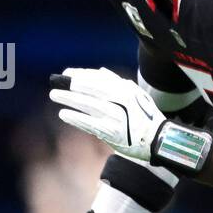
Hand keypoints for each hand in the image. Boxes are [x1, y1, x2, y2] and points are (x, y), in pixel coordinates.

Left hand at [49, 67, 165, 162]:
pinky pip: (89, 123)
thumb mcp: (137, 95)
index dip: (82, 75)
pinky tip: (64, 114)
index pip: (100, 79)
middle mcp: (122, 101)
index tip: (68, 73)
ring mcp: (116, 116)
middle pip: (92, 90)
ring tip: (55, 95)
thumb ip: (118, 83)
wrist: (157, 141)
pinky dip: (76, 118)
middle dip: (72, 85)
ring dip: (69, 99)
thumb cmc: (145, 117)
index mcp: (127, 90)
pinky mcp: (112, 132)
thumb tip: (100, 72)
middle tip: (56, 83)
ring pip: (88, 105)